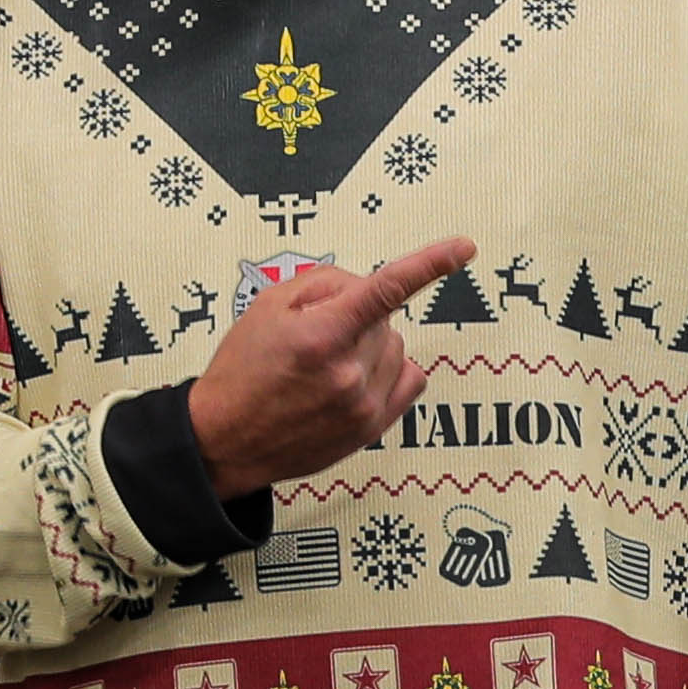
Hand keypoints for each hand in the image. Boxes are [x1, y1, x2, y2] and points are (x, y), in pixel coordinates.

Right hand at [181, 237, 476, 491]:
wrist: (225, 439)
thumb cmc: (242, 372)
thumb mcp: (268, 306)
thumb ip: (323, 282)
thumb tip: (364, 283)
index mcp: (321, 336)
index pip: (386, 289)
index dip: (430, 264)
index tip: (462, 249)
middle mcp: (347, 373)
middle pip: (384, 320)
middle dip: (356, 317)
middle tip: (316, 336)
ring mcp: (363, 405)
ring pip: (396, 349)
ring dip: (371, 346)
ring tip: (326, 364)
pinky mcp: (370, 428)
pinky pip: (409, 381)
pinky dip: (390, 371)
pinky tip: (358, 377)